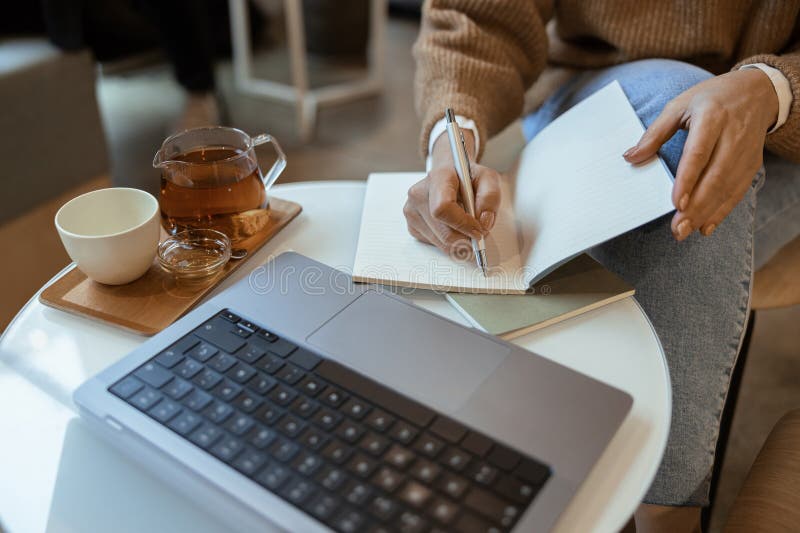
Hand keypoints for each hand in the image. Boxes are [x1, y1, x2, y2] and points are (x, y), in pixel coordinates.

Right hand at [404, 130, 501, 255]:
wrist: (448, 175)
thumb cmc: (466, 177)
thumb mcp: (487, 179)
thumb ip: (490, 198)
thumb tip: (484, 223)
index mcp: (437, 178)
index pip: (443, 209)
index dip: (463, 224)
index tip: (478, 229)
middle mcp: (419, 194)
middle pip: (444, 232)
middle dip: (466, 239)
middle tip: (479, 234)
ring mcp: (412, 211)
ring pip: (440, 242)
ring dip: (460, 242)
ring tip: (467, 227)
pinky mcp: (412, 226)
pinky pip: (434, 244)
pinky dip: (449, 242)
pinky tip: (453, 227)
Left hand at [624, 68, 777, 239]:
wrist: (756, 92)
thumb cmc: (710, 99)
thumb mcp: (679, 106)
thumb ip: (654, 133)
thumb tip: (630, 157)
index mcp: (711, 117)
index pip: (698, 153)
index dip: (687, 180)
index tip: (675, 203)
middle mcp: (732, 136)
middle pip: (715, 176)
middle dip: (696, 206)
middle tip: (677, 228)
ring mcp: (745, 152)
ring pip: (728, 188)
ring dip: (707, 213)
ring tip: (686, 231)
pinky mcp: (752, 163)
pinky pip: (738, 191)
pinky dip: (722, 211)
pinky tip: (706, 226)